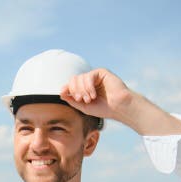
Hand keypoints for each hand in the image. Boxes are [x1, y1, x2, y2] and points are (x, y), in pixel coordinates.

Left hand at [60, 68, 180, 135]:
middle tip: (81, 100)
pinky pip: (89, 76)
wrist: (119, 107)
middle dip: (75, 90)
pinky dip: (88, 86)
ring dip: (82, 90)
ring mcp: (95, 75)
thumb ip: (72, 100)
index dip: (66, 88)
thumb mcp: (84, 107)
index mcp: (84, 87)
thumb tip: (60, 93)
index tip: (64, 95)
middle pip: (74, 79)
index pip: (71, 84)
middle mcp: (89, 80)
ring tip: (89, 100)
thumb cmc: (104, 108)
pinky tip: (93, 95)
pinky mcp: (101, 72)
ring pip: (80, 78)